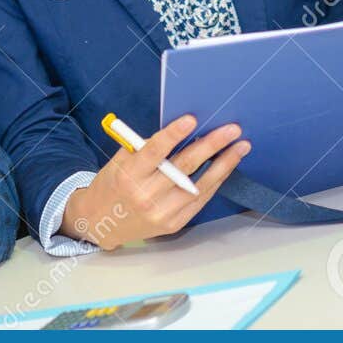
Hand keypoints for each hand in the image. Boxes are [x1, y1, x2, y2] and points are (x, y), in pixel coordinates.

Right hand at [62, 114, 249, 249]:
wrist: (101, 223)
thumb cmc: (113, 184)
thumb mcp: (121, 161)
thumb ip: (147, 147)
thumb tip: (183, 129)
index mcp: (129, 176)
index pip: (154, 152)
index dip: (173, 135)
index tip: (192, 119)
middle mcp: (146, 196)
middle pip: (183, 167)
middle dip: (211, 145)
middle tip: (232, 129)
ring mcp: (162, 213)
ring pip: (199, 185)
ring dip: (223, 164)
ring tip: (240, 147)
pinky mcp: (174, 224)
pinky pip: (200, 200)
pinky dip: (215, 181)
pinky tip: (227, 166)